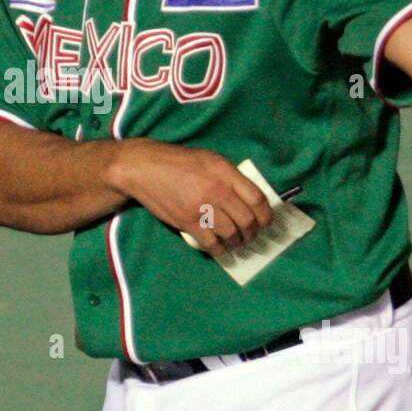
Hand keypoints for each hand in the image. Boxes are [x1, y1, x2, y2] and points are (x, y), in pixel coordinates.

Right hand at [109, 140, 273, 257]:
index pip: (257, 198)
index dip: (266, 215)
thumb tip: (249, 198)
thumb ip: (230, 177)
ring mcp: (202, 207)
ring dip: (238, 243)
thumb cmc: (180, 162)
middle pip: (247, 220)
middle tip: (251, 237)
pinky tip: (221, 250)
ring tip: (237, 244)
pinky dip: (220, 251)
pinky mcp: (187, 222)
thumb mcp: (210, 160)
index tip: (265, 223)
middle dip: (253, 233)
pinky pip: (211, 243)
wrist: (145, 168)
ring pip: (231, 233)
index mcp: (225, 172)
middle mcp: (217, 190)